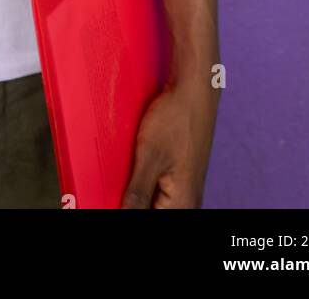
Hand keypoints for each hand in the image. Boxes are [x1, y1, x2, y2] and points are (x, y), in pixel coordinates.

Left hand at [120, 75, 219, 208]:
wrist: (194, 92)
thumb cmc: (175, 120)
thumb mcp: (149, 157)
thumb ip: (136, 193)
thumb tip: (122, 212)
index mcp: (181, 205)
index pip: (147, 218)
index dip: (126, 207)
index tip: (114, 196)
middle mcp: (187, 202)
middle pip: (152, 210)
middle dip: (132, 201)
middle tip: (121, 180)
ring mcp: (185, 190)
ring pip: (155, 202)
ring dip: (138, 194)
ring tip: (126, 175)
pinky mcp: (181, 177)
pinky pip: (160, 192)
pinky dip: (146, 185)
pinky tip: (135, 171)